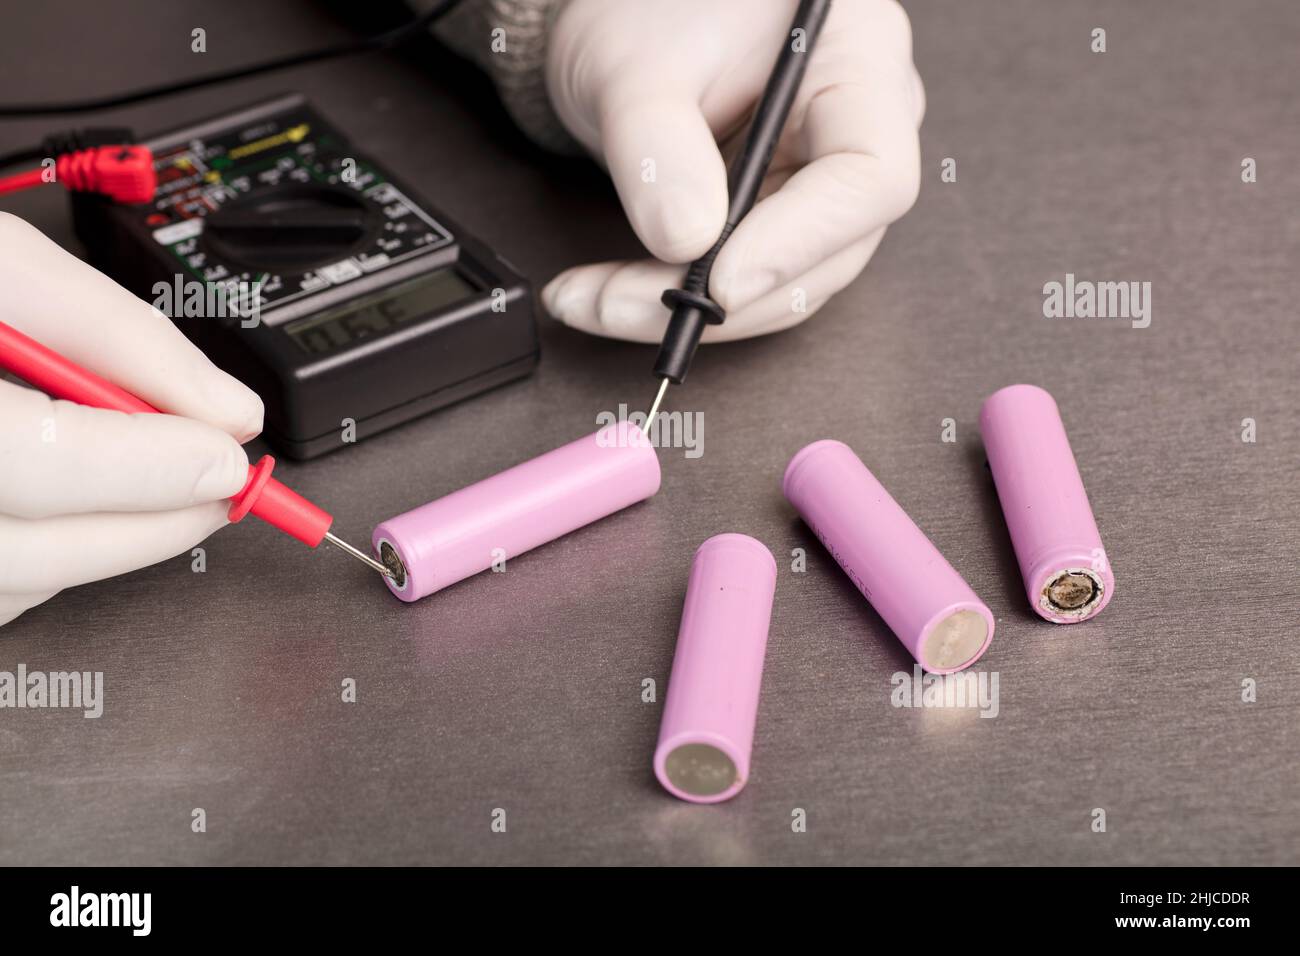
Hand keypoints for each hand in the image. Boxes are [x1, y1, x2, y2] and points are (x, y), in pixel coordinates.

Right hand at [0, 213, 263, 625]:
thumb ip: (108, 332)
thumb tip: (220, 410)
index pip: (28, 459)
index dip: (141, 467)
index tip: (226, 455)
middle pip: (17, 550)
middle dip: (143, 522)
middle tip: (217, 486)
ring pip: (3, 588)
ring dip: (98, 547)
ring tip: (154, 491)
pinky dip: (39, 563)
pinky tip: (65, 511)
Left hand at [541, 0, 923, 342]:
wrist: (622, 18)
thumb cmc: (643, 12)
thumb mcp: (634, 67)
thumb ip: (659, 148)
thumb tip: (685, 244)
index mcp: (858, 61)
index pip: (868, 177)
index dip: (799, 242)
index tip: (719, 282)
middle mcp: (859, 126)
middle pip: (828, 249)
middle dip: (722, 297)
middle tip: (622, 305)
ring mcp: (823, 177)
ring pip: (784, 283)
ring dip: (690, 312)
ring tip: (593, 303)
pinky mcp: (782, 213)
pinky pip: (747, 280)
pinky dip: (677, 300)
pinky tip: (608, 299)